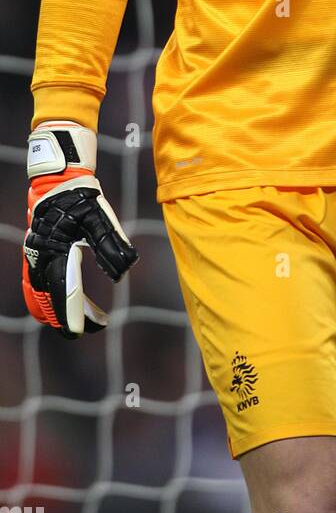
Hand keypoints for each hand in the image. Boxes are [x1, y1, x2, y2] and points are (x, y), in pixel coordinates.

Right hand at [22, 122, 138, 338]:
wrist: (57, 181)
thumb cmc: (80, 199)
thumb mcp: (100, 218)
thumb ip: (112, 245)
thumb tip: (124, 272)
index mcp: (57, 251)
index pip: (66, 291)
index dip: (75, 314)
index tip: (84, 331)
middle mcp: (41, 259)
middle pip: (52, 300)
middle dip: (71, 316)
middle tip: (94, 325)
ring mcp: (35, 258)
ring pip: (43, 295)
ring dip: (60, 309)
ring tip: (82, 319)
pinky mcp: (35, 256)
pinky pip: (37, 286)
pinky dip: (49, 299)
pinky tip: (62, 304)